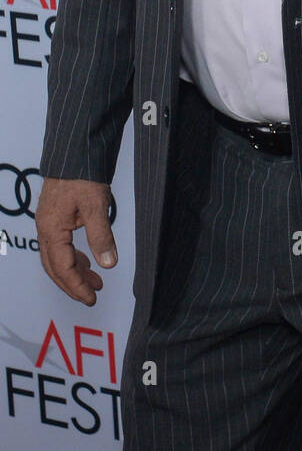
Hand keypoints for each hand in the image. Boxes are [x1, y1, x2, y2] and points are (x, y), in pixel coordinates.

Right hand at [35, 177, 116, 305]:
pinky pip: (60, 246)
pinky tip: (88, 261)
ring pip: (56, 257)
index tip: (92, 298)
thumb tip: (108, 263)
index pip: (63, 267)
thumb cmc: (83, 175)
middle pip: (55, 267)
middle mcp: (45, 229)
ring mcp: (48, 223)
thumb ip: (101, 236)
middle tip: (92, 296)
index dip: (77, 285)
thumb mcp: (96, 206)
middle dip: (73, 284)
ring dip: (75, 272)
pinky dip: (73, 257)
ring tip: (95, 281)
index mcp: (52, 229)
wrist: (75, 152)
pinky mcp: (54, 216)